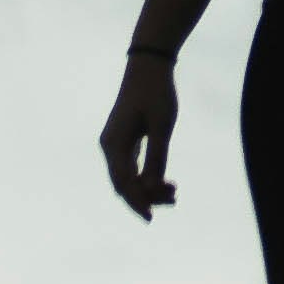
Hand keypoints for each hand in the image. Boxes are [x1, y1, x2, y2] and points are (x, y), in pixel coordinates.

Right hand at [101, 51, 179, 218]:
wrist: (148, 66)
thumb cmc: (156, 93)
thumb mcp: (161, 126)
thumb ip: (157, 157)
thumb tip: (151, 188)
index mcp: (114, 144)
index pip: (123, 183)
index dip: (137, 202)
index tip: (151, 218)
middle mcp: (109, 146)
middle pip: (123, 184)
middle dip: (146, 197)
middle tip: (174, 200)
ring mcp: (115, 143)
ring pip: (127, 177)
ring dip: (148, 188)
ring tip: (174, 192)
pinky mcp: (123, 140)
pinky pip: (131, 167)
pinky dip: (146, 176)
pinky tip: (165, 181)